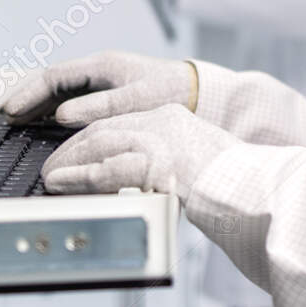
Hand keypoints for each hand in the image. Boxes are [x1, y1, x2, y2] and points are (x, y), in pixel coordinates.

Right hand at [1, 50, 197, 125]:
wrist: (199, 93)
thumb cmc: (171, 93)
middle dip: (25, 98)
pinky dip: (52, 113)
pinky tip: (41, 127)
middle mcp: (98, 71)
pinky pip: (71, 102)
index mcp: (102, 65)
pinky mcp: (108, 96)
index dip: (28, 93)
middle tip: (1, 118)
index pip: (54, 76)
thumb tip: (60, 115)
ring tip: (12, 123)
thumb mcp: (135, 101)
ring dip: (35, 106)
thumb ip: (99, 107)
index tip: (9, 112)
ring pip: (59, 93)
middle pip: (51, 83)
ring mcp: (101, 83)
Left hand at [40, 105, 237, 203]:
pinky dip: (79, 176)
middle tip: (52, 169)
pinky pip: (108, 168)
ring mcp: (161, 139)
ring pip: (101, 143)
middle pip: (105, 128)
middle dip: (73, 149)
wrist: (254, 187)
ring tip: (51, 178)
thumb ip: (160, 165)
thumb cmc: (229, 184)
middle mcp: (164, 122)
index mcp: (172, 119)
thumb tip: (129, 184)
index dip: (89, 139)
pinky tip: (62, 183)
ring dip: (69, 162)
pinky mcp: (159, 160)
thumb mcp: (191, 165)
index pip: (119, 121)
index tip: (70, 155)